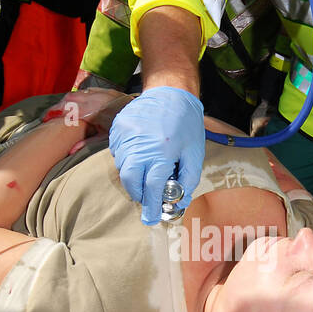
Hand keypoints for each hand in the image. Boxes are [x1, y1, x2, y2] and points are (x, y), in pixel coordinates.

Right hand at [41, 88, 129, 152]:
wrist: (136, 112)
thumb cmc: (119, 127)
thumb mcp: (103, 137)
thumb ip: (86, 142)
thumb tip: (71, 152)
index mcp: (91, 113)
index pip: (67, 112)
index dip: (55, 115)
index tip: (45, 120)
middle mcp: (93, 100)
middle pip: (68, 101)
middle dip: (56, 107)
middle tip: (48, 116)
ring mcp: (97, 93)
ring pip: (74, 94)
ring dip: (65, 101)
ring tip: (58, 110)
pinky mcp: (102, 90)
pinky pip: (83, 91)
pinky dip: (76, 96)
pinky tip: (72, 102)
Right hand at [108, 85, 204, 224]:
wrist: (170, 92)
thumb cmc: (186, 124)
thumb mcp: (194, 153)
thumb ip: (188, 180)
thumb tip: (179, 202)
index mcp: (162, 152)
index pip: (152, 188)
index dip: (152, 206)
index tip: (152, 219)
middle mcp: (140, 145)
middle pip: (131, 181)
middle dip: (138, 194)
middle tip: (147, 198)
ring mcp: (125, 136)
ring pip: (122, 168)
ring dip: (133, 177)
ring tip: (146, 171)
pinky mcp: (118, 129)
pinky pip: (118, 153)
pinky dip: (127, 160)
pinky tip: (140, 154)